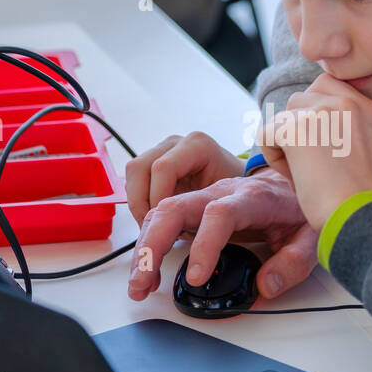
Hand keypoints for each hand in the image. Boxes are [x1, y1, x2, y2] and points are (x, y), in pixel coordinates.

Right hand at [125, 131, 247, 226]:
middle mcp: (176, 143)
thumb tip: (173, 228)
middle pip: (139, 167)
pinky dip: (139, 201)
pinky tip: (152, 218)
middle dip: (140, 202)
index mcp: (198, 146)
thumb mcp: (221, 199)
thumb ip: (199, 209)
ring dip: (136, 202)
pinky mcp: (154, 161)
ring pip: (133, 173)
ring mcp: (163, 150)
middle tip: (150, 227)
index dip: (156, 197)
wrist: (238, 184)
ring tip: (151, 225)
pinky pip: (135, 180)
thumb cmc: (233, 192)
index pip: (163, 168)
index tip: (160, 221)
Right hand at [127, 166, 317, 300]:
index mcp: (252, 197)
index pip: (220, 214)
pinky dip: (149, 245)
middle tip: (143, 283)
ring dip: (144, 249)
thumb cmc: (297, 208)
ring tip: (139, 286)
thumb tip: (266, 287)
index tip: (196, 279)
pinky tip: (148, 272)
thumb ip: (293, 263)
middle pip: (176, 207)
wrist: (291, 182)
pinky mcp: (194, 205)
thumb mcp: (310, 237)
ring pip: (161, 213)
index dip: (204, 245)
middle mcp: (221, 192)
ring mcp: (203, 196)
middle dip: (153, 246)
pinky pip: (162, 218)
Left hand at [260, 73, 371, 231]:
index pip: (326, 87)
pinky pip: (267, 133)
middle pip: (300, 99)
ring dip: (286, 143)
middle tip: (314, 162)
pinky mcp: (297, 128)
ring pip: (283, 116)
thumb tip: (304, 121)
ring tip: (307, 171)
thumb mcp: (362, 147)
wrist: (360, 215)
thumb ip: (341, 126)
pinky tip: (296, 177)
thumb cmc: (359, 195)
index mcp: (366, 106)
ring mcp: (321, 111)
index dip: (315, 115)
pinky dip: (274, 158)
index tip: (323, 146)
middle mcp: (346, 101)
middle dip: (299, 128)